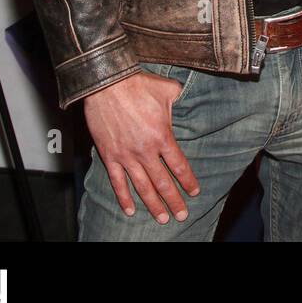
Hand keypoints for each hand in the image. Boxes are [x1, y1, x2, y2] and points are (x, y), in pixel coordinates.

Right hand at [83, 69, 199, 221]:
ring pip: (142, 187)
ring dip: (153, 205)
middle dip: (174, 201)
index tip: (194, 191)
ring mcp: (126, 155)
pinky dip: (124, 198)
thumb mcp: (168, 90)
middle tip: (182, 215)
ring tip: (163, 218)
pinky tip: (130, 210)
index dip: (188, 181)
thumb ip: (181, 99)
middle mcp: (145, 150)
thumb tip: (189, 97)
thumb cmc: (137, 84)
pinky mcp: (109, 155)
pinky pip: (117, 182)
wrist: (107, 83)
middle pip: (163, 182)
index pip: (179, 166)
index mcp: (162, 136)